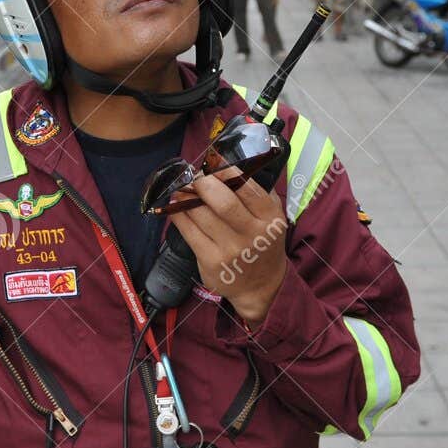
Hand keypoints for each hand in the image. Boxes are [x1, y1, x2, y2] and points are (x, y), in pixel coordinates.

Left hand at [167, 168, 286, 326]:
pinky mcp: (210, 261)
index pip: (247, 188)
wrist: (262, 287)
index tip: (214, 160)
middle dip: (203, 183)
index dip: (226, 170)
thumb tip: (228, 164)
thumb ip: (257, 192)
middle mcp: (252, 234)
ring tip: (181, 187)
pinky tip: (175, 206)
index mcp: (270, 218)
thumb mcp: (273, 217)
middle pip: (222, 201)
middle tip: (195, 176)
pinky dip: (178, 214)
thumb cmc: (264, 243)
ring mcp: (230, 250)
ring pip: (201, 214)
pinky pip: (188, 231)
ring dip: (186, 196)